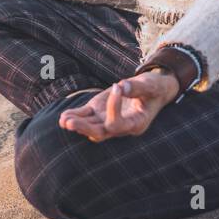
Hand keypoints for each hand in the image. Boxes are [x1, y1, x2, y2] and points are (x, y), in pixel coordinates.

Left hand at [58, 69, 180, 141]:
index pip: (118, 123)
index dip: (113, 107)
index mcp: (135, 124)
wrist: (153, 89)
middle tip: (69, 122)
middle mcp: (121, 126)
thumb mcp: (150, 86)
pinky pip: (85, 117)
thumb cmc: (155, 88)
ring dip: (76, 124)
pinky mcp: (99, 111)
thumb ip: (137, 87)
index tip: (117, 86)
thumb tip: (121, 86)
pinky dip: (75, 116)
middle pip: (99, 133)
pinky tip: (63, 115)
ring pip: (89, 127)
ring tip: (63, 119)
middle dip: (84, 128)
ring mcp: (108, 119)